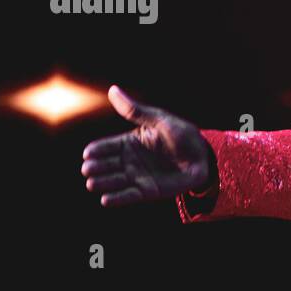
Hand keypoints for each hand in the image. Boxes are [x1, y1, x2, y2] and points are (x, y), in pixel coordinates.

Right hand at [80, 85, 212, 206]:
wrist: (203, 156)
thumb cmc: (181, 134)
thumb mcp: (158, 120)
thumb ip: (135, 111)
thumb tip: (112, 89)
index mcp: (129, 142)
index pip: (106, 147)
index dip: (96, 151)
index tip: (87, 154)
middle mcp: (129, 160)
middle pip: (106, 165)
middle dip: (95, 167)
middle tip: (87, 169)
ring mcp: (138, 176)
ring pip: (114, 181)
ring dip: (102, 183)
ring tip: (92, 184)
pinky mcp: (148, 191)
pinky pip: (130, 196)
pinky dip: (118, 199)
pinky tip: (106, 200)